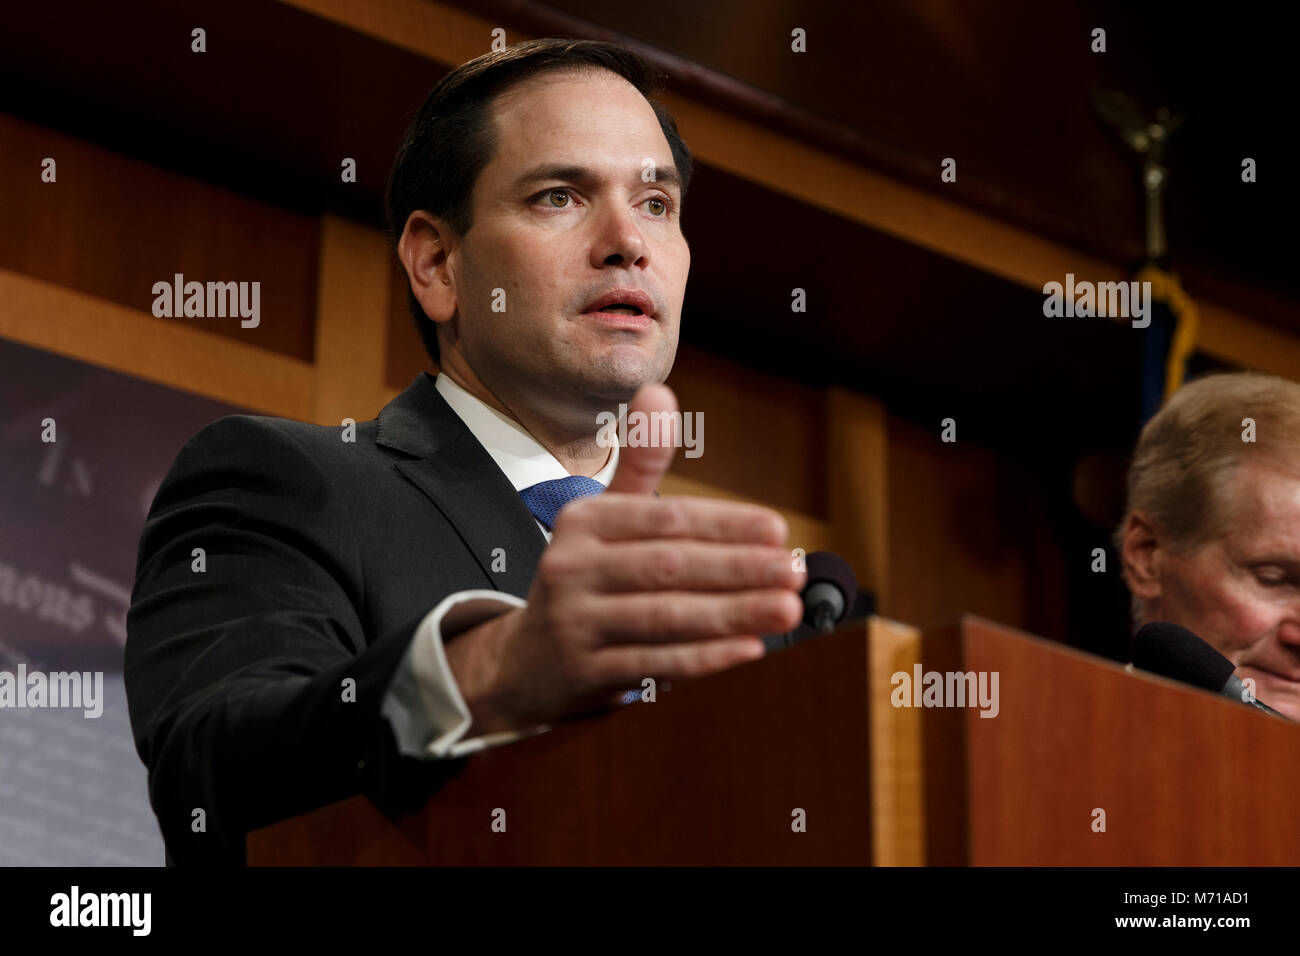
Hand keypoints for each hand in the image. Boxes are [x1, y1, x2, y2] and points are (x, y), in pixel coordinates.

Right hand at [448, 383, 805, 732]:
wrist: (528, 659)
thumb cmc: (586, 575)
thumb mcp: (605, 516)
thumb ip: (640, 461)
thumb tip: (659, 390)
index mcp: (584, 521)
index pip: (665, 518)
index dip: (725, 524)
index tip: (777, 530)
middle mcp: (572, 567)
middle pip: (668, 566)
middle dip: (738, 569)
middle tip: (794, 573)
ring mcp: (575, 622)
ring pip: (665, 616)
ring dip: (732, 613)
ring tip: (786, 610)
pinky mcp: (584, 671)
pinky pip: (654, 662)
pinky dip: (705, 657)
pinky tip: (748, 647)